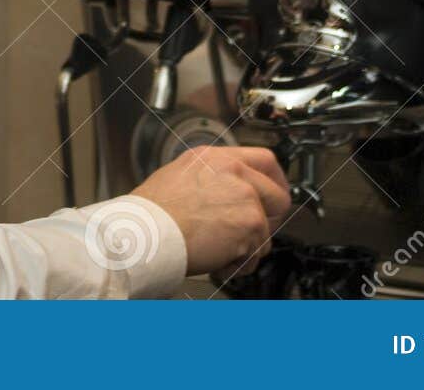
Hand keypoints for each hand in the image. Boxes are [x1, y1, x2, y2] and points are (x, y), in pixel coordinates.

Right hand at [130, 145, 290, 276]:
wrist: (145, 232)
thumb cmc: (151, 214)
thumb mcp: (179, 178)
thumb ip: (210, 180)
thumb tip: (225, 196)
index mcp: (214, 158)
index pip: (264, 159)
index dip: (274, 182)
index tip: (274, 195)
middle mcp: (234, 172)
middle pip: (277, 196)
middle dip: (267, 222)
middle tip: (250, 235)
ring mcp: (246, 196)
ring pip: (266, 233)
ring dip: (246, 248)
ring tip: (216, 251)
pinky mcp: (251, 223)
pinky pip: (256, 254)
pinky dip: (238, 265)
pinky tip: (215, 260)